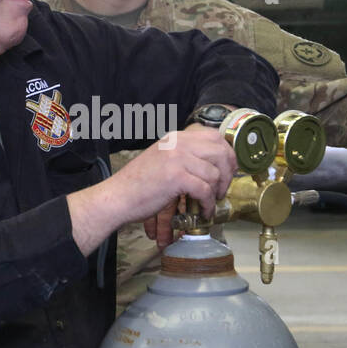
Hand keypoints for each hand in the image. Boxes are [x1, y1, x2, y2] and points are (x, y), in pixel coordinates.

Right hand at [67, 126, 236, 254]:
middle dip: (228, 172)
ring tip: (210, 202)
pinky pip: (205, 190)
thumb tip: (212, 164)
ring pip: (215, 173)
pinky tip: (204, 211)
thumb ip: (184, 155)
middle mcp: (178, 143)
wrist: (118, 196)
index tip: (228, 170)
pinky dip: (208, 204)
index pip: (214, 136)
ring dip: (217, 191)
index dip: (227, 153)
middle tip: (223, 188)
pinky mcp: (176, 177)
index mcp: (176, 137)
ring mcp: (177, 159)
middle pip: (220, 151)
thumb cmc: (139, 184)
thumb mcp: (162, 158)